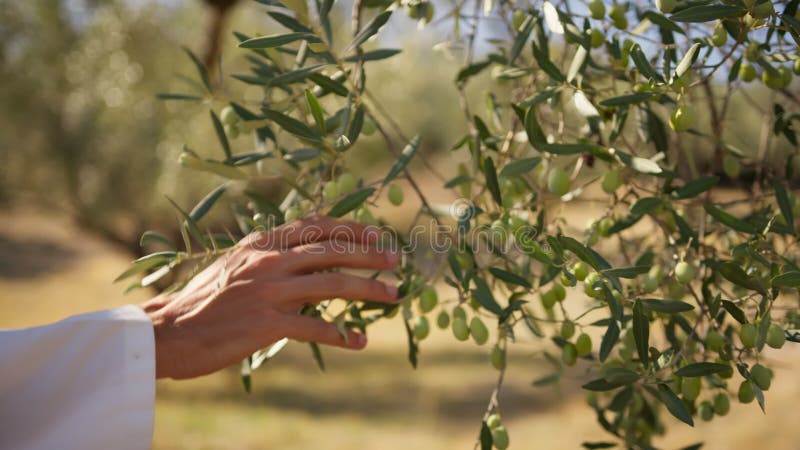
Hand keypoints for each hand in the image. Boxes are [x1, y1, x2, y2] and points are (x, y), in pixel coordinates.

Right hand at [141, 216, 398, 379]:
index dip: (349, 227)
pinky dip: (339, 336)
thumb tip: (300, 258)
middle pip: (330, 250)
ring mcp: (268, 291)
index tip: (375, 232)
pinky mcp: (266, 323)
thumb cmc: (201, 301)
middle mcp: (267, 261)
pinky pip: (314, 328)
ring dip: (366, 289)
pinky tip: (358, 342)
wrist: (168, 331)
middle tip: (395, 259)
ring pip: (330, 284)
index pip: (314, 226)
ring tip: (393, 294)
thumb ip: (267, 258)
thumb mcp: (234, 266)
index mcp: (260, 244)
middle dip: (368, 253)